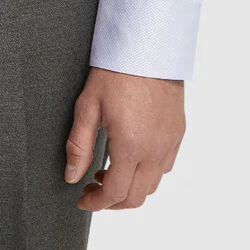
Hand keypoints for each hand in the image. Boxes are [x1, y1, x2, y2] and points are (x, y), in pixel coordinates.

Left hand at [63, 67, 184, 210]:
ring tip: (109, 171)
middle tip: (93, 188)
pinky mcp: (178, 133)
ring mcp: (170, 143)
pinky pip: (165, 166)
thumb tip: (71, 176)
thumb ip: (79, 146)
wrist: (147, 46)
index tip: (83, 199)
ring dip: (131, 188)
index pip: (115, 193)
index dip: (96, 203)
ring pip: (153, 185)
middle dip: (112, 202)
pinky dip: (148, 173)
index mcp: (131, 146)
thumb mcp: (88, 106)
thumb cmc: (116, 72)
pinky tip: (131, 157)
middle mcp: (155, 150)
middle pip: (136, 197)